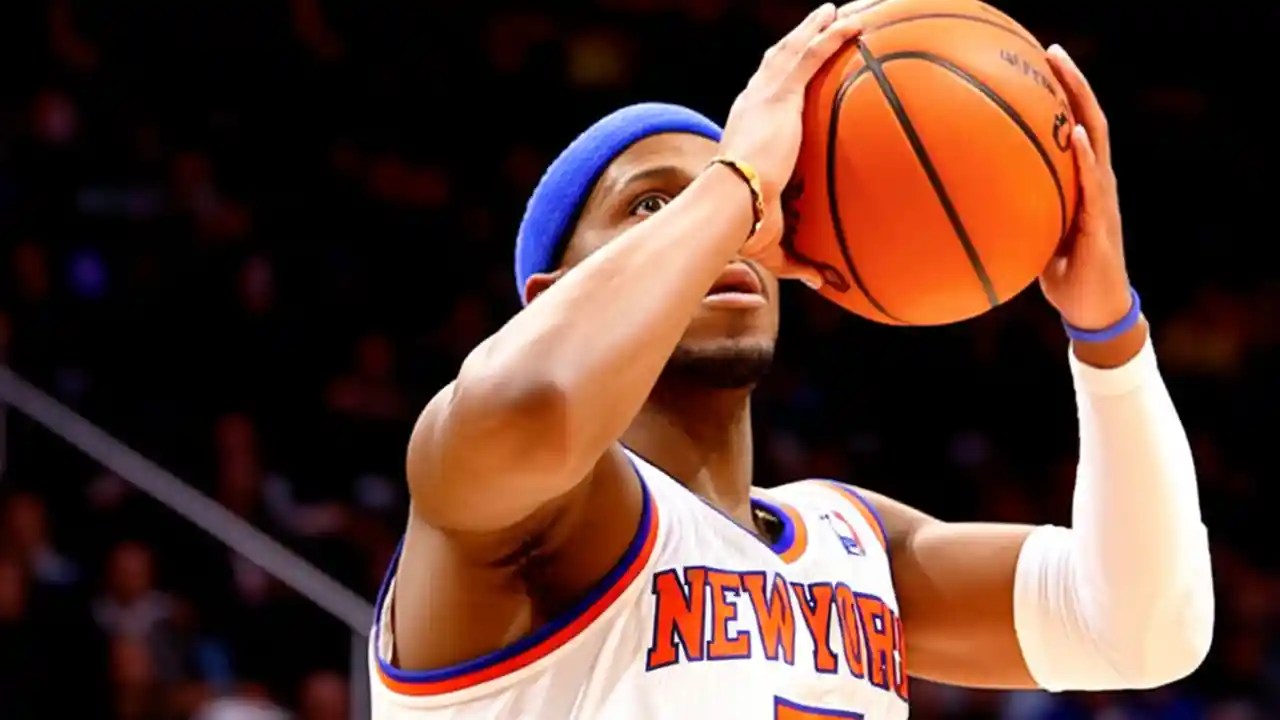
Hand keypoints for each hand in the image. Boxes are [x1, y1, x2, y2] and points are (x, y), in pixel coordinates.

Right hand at [718, 2, 862, 287]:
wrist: (733, 206)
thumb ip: (801, 259)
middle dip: (800, 38)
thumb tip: (825, 283)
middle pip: (779, 60)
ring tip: (840, 8)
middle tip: (825, 20)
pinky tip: (855, 22)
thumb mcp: (776, 243)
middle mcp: (752, 105)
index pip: (765, 97)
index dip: (780, 79)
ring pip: (794, 47)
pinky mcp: (779, 95)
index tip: (796, 71)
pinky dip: (831, 36)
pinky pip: (811, 55)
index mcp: (747, 131)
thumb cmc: (743, 227)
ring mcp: (765, 97)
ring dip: (818, 25)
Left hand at [1039, 44, 1132, 329]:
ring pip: (1098, 140)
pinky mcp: (1103, 222)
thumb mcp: (1034, 237)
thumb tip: (973, 201)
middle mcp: (1097, 182)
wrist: (1093, 313)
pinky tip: (1079, 135)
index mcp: (1081, 183)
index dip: (1062, 96)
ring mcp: (1103, 199)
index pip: (1075, 127)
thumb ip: (1017, 213)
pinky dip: (1088, 158)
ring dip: (1082, 105)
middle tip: (1052, 50)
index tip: (1041, 64)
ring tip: (1064, 73)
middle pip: (1090, 119)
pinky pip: (1096, 184)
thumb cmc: (1063, 275)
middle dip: (1072, 83)